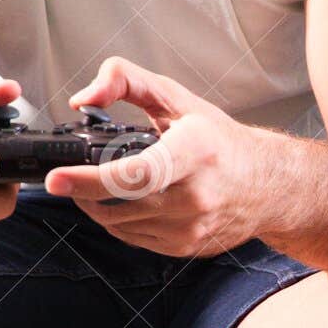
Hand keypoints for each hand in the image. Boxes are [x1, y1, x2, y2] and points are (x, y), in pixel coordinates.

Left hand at [43, 58, 263, 257]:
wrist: (269, 185)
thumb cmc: (221, 141)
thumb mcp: (178, 98)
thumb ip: (126, 80)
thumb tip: (84, 98)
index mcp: (197, 151)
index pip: (139, 173)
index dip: (92, 178)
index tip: (58, 178)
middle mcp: (197, 195)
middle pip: (119, 204)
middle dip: (82, 192)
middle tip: (66, 178)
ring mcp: (192, 226)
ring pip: (119, 225)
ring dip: (98, 207)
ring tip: (100, 185)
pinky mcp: (185, 247)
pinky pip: (133, 238)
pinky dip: (119, 222)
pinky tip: (127, 203)